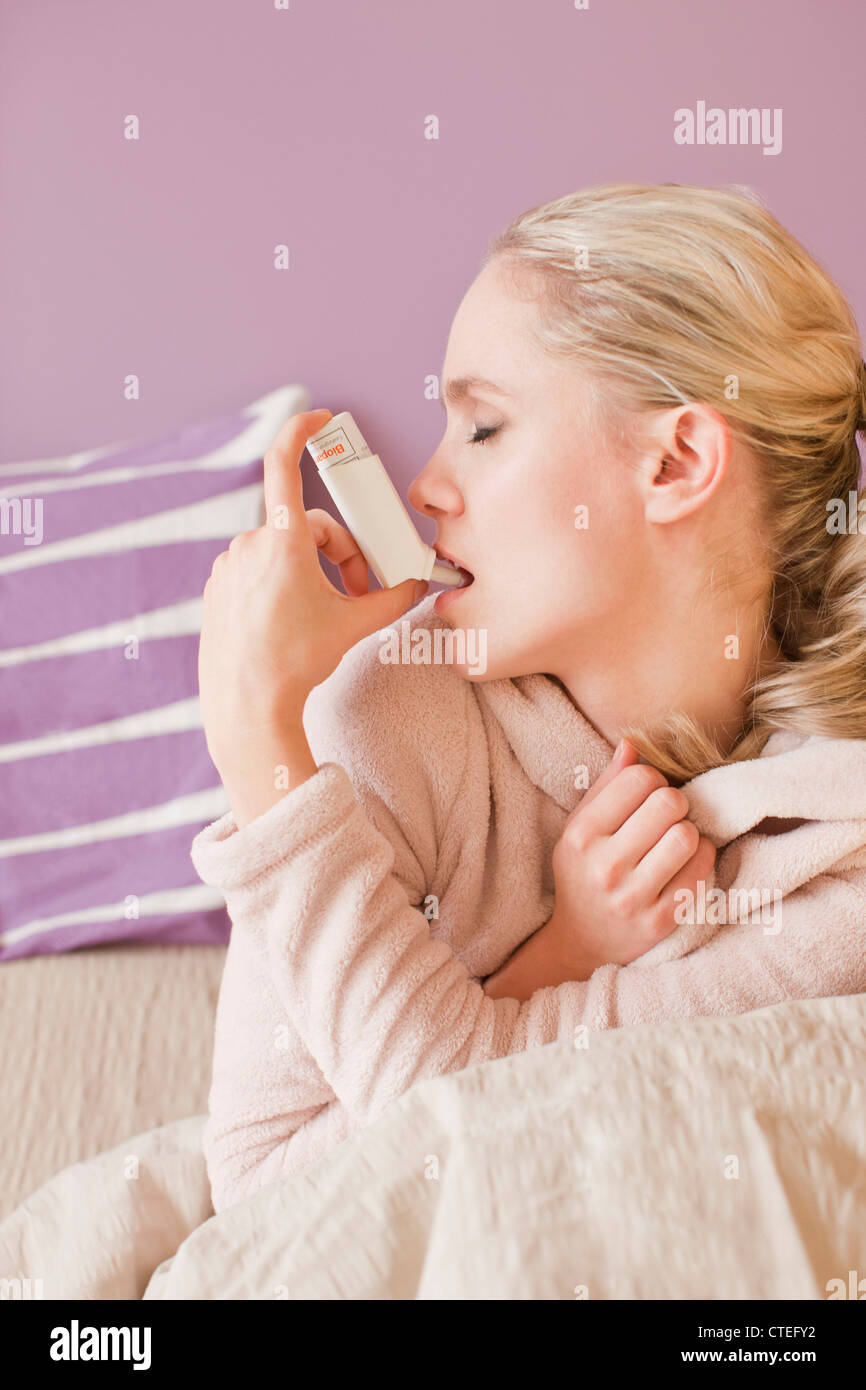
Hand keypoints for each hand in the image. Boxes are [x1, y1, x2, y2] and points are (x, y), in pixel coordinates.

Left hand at [198, 407, 427, 778]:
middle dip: (342, 554)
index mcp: (283, 543)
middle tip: (360, 592)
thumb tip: (421, 584)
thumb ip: (393, 599)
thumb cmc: (297, 662)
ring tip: (324, 613)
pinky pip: (258, 569)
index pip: (284, 463)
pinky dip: (282, 583)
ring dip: (311, 570)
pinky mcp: (218, 587)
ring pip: (283, 550)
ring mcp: (229, 566)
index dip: (300, 431)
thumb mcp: (354, 626)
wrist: (246, 706)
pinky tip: (290, 619)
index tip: (318, 419)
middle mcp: (250, 545)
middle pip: (309, 529)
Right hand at [544, 739, 716, 978]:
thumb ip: (607, 784)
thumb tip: (633, 742)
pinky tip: (686, 862)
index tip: (647, 796)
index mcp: (581, 835)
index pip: (639, 779)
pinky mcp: (660, 921)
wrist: (582, 943)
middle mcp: (604, 866)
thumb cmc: (584, 872)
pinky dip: (702, 859)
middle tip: (666, 817)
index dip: (653, 779)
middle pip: (669, 802)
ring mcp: (633, 897)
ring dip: (689, 833)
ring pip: (688, 836)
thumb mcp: (581, 827)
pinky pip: (702, 871)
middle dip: (674, 803)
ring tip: (675, 840)